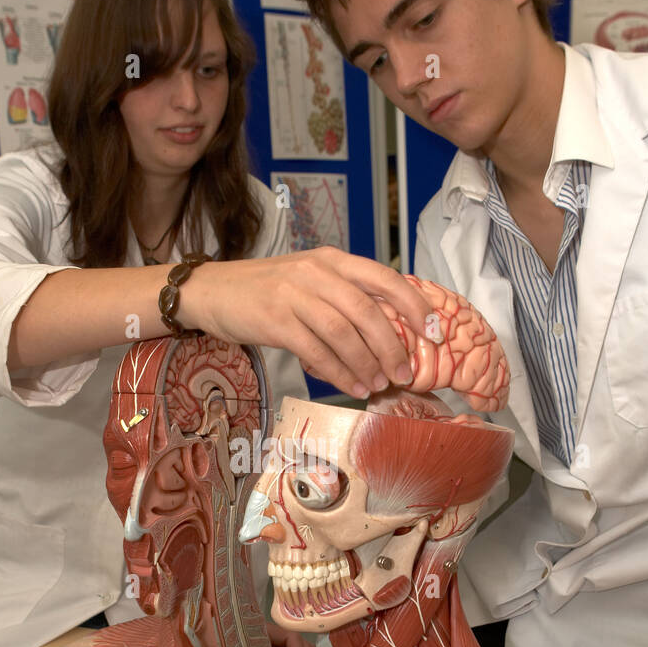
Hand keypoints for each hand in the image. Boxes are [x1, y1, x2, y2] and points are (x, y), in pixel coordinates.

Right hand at [181, 246, 430, 400]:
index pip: (384, 278)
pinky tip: (352, 386)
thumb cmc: (266, 291)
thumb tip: (387, 333)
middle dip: (392, 346)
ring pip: (343, 333)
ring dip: (366, 363)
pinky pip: (316, 351)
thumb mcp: (309, 281)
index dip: (414, 304)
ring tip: (379, 385)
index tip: (434, 331)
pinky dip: (339, 372)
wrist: (212, 291)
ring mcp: (294, 295)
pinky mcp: (275, 320)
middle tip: (406, 373)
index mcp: (332, 260)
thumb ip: (344, 297)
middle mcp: (316, 272)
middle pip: (367, 310)